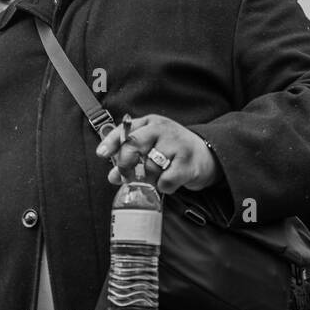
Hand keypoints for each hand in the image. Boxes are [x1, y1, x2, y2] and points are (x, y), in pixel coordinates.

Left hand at [95, 114, 218, 193]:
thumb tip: (112, 176)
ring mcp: (176, 144)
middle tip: (127, 176)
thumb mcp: (152, 147)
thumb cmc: (173, 152)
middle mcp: (162, 129)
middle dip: (125, 164)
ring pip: (149, 167)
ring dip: (148, 179)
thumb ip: (131, 158)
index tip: (101, 154)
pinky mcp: (187, 163)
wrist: (208, 156)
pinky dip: (164, 186)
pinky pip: (165, 180)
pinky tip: (169, 182)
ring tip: (156, 178)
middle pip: (134, 145)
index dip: (111, 142)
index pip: (126, 130)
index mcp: (150, 123)